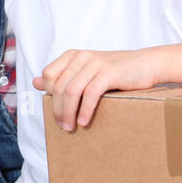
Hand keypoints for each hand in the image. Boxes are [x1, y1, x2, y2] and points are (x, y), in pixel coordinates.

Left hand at [33, 49, 160, 130]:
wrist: (146, 64)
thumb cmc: (115, 72)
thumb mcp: (86, 72)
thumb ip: (62, 76)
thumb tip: (35, 82)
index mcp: (73, 55)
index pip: (49, 75)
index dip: (49, 95)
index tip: (56, 112)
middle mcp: (81, 56)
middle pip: (59, 86)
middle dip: (58, 109)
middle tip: (63, 126)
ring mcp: (95, 63)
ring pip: (71, 91)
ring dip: (69, 113)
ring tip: (71, 127)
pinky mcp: (109, 72)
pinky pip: (90, 93)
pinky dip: (85, 110)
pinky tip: (85, 122)